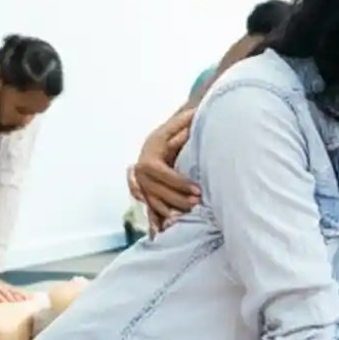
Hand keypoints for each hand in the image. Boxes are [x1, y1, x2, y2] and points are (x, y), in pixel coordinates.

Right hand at [132, 110, 199, 233]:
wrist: (153, 147)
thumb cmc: (168, 137)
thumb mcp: (173, 129)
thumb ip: (183, 124)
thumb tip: (195, 113)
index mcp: (149, 157)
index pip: (163, 174)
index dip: (180, 183)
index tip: (198, 190)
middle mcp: (141, 173)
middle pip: (158, 191)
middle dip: (178, 198)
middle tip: (198, 203)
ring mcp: (140, 186)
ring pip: (153, 202)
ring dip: (171, 209)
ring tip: (191, 213)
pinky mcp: (144, 196)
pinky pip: (150, 209)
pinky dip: (159, 218)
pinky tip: (170, 226)